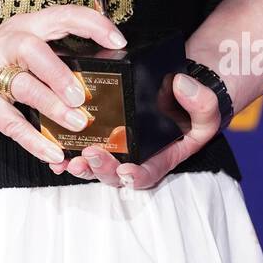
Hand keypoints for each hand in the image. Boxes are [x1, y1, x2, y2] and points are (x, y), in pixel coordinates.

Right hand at [0, 5, 125, 166]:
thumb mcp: (19, 43)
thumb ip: (52, 53)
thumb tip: (98, 76)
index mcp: (26, 26)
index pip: (62, 16)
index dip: (93, 25)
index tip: (118, 41)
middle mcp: (7, 43)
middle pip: (34, 50)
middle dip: (61, 73)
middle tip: (83, 95)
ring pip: (23, 87)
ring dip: (52, 107)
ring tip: (77, 124)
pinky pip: (9, 123)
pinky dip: (33, 140)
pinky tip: (52, 152)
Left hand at [49, 70, 225, 189]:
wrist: (179, 90)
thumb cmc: (192, 106)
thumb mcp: (206, 106)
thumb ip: (201, 101)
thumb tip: (181, 85)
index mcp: (161, 157)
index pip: (148, 173)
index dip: (136, 176)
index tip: (127, 171)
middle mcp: (135, 157)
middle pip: (115, 173)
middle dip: (101, 168)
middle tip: (90, 156)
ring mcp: (116, 148)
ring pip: (95, 165)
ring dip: (81, 165)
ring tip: (70, 159)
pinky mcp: (100, 134)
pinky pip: (81, 147)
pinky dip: (67, 152)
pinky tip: (56, 149)